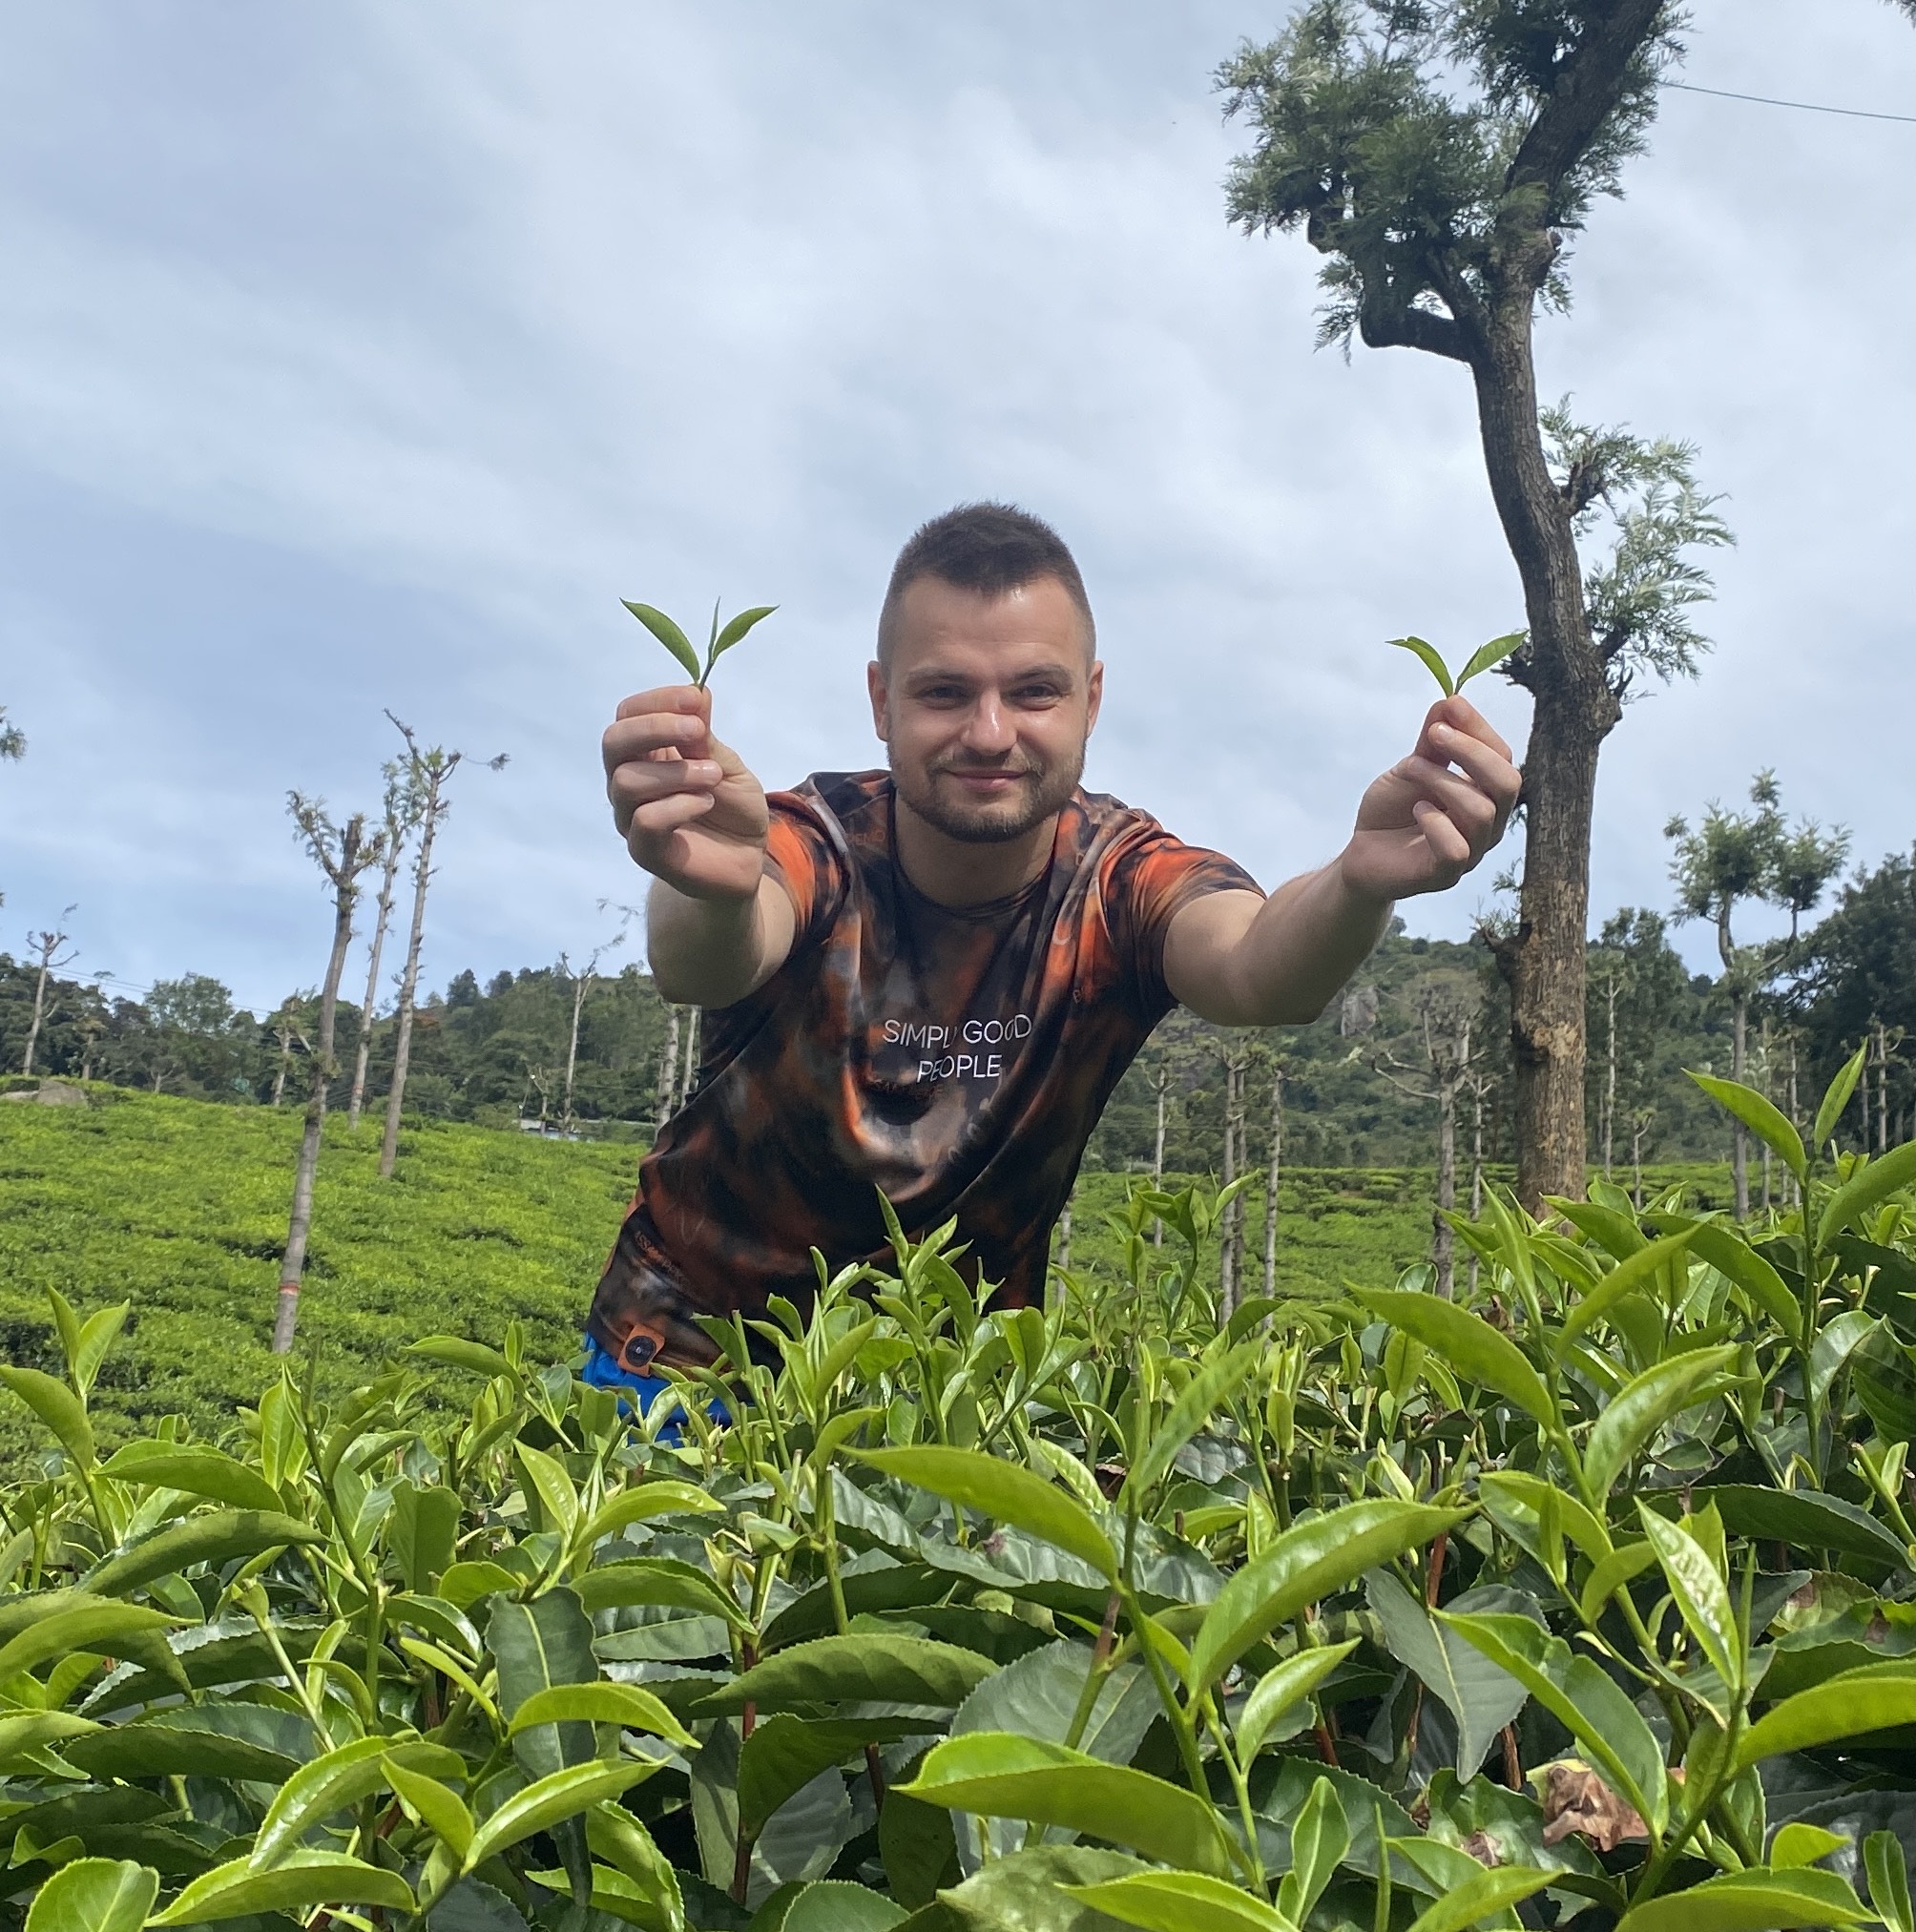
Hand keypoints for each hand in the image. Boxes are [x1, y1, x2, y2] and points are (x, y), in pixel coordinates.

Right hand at [602, 685, 768, 901]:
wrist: (747, 861)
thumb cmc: (733, 809)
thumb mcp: (727, 765)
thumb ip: (706, 738)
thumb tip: (698, 693)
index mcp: (646, 754)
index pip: (627, 715)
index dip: (657, 701)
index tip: (695, 699)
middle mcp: (628, 782)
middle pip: (613, 742)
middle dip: (654, 728)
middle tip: (696, 730)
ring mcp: (631, 817)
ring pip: (627, 781)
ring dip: (677, 771)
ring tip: (713, 776)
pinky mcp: (644, 850)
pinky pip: (646, 820)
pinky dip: (681, 805)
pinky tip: (706, 803)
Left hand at [1337, 696, 1519, 903]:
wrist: (1361, 853)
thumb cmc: (1393, 811)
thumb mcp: (1412, 767)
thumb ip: (1433, 741)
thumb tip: (1450, 700)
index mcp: (1486, 795)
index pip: (1503, 758)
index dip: (1480, 729)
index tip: (1452, 705)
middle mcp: (1488, 825)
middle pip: (1507, 784)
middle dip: (1471, 752)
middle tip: (1434, 734)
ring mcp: (1470, 853)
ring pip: (1481, 812)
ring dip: (1441, 781)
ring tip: (1409, 770)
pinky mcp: (1443, 876)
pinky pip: (1457, 850)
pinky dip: (1435, 824)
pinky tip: (1417, 811)